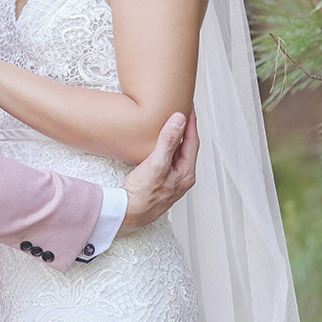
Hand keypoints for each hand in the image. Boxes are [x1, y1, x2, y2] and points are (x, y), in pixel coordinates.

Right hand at [120, 109, 197, 230]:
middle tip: (182, 111)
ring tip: (171, 123)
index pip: (193, 142)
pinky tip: (158, 144)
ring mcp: (172, 180)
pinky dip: (166, 147)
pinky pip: (168, 159)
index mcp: (186, 173)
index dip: (191, 123)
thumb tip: (179, 120)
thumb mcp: (156, 164)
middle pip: (187, 147)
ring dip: (175, 137)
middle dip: (185, 129)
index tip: (190, 107)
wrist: (128, 213)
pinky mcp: (160, 181)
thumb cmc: (143, 194)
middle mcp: (182, 177)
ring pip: (177, 153)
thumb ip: (168, 141)